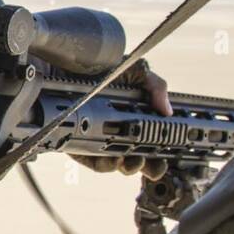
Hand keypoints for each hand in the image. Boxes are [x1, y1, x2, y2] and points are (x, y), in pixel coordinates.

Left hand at [71, 59, 171, 179]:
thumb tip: (168, 110)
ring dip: (129, 166)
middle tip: (156, 165)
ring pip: (118, 163)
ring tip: (135, 160)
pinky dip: (106, 164)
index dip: (162, 150)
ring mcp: (98, 139)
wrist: (61, 68)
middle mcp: (115, 130)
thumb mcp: (133, 72)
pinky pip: (94, 161)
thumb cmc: (97, 67)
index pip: (151, 139)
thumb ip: (154, 86)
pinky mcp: (78, 145)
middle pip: (137, 156)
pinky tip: (114, 160)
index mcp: (132, 115)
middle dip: (150, 165)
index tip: (171, 154)